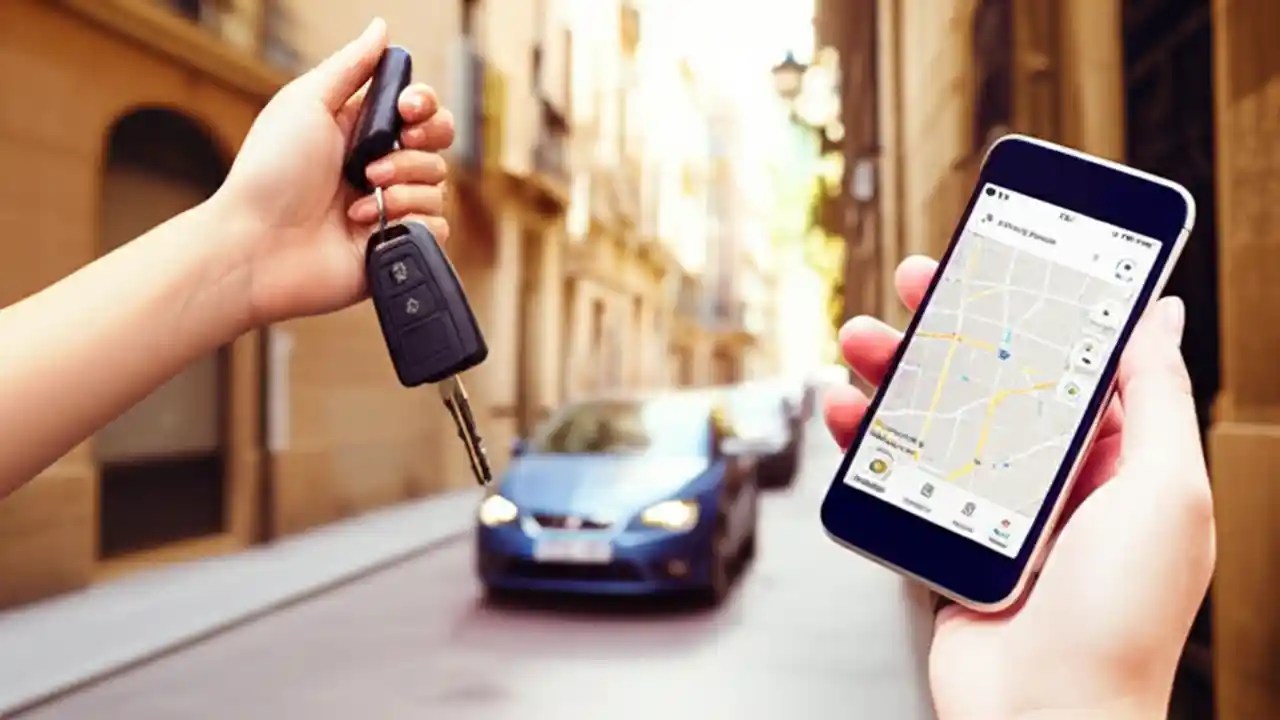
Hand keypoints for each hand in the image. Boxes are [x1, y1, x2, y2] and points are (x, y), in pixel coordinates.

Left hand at [213, 18, 453, 325]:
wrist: (257, 245)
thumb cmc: (268, 173)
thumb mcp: (306, 103)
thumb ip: (350, 66)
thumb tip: (381, 27)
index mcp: (360, 132)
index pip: (420, 110)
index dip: (425, 107)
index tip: (406, 111)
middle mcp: (379, 168)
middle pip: (438, 146)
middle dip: (416, 152)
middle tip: (375, 166)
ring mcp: (389, 209)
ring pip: (437, 188)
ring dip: (400, 191)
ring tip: (355, 203)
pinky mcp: (395, 247)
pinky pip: (435, 229)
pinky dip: (406, 225)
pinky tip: (364, 229)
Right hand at [824, 256, 1215, 718]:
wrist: (1043, 718)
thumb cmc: (1120, 621)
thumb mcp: (1166, 492)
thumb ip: (1158, 398)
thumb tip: (1158, 317)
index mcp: (1119, 461)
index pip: (1072, 362)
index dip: (1035, 306)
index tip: (1000, 261)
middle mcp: (1055, 480)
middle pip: (994, 380)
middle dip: (951, 327)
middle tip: (914, 284)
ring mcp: (995, 511)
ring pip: (937, 419)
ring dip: (895, 375)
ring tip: (858, 342)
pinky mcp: (942, 540)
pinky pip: (900, 474)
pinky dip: (866, 440)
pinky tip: (844, 414)